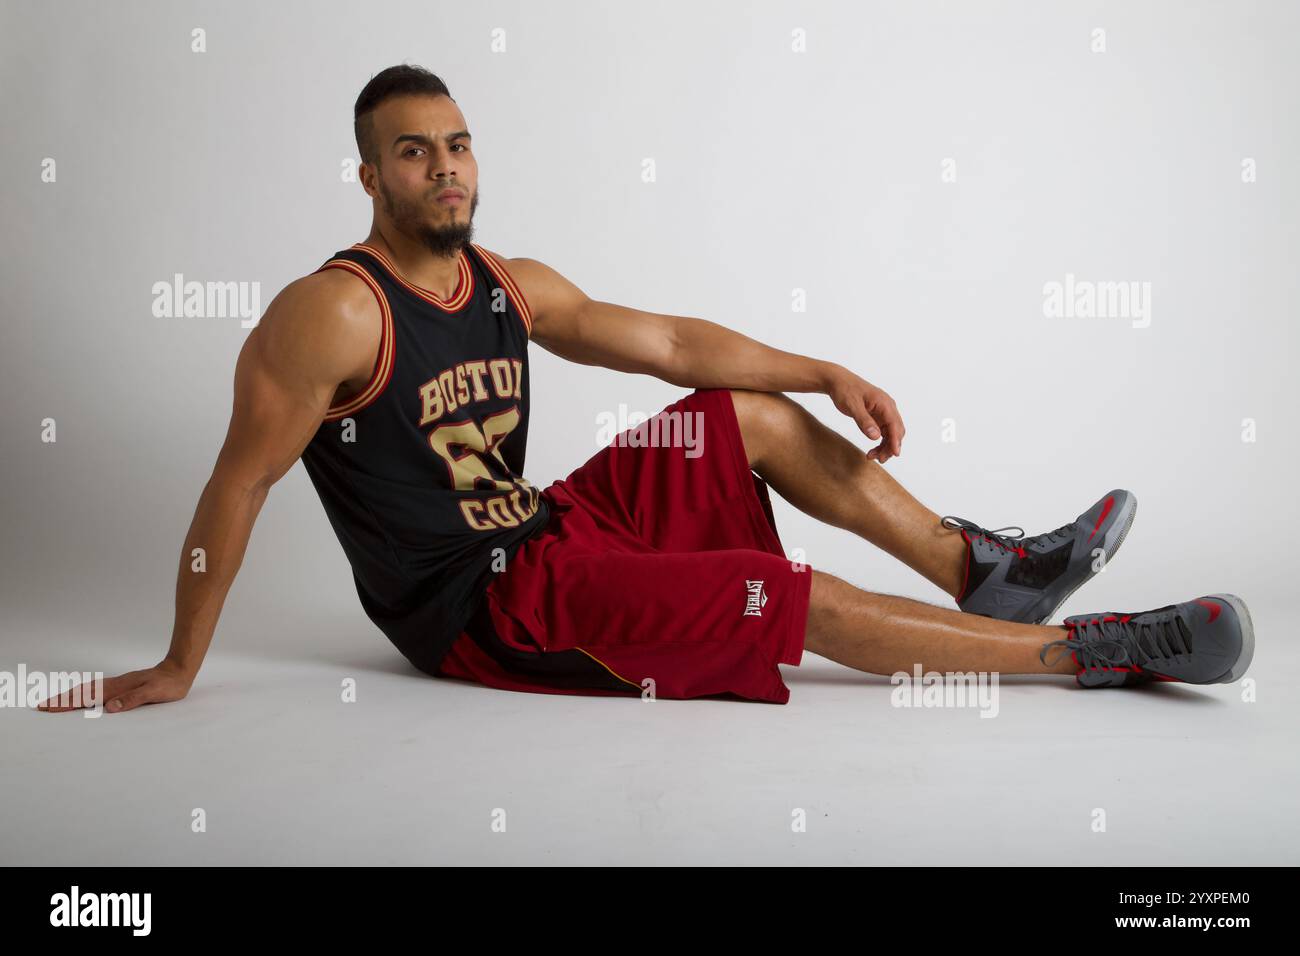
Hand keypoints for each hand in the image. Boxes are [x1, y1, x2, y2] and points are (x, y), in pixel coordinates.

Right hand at [34, 660, 194, 713]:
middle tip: (41, 707)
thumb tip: (109, 708)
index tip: (47, 707)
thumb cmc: (169, 684)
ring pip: (87, 690)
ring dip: (70, 697)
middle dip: (61, 700)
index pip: (87, 697)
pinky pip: (97, 690)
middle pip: (82, 692)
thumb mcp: (154, 693)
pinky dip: (84, 694)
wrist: (179, 670)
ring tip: (54, 703)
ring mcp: (118, 684)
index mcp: (118, 689)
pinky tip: (82, 697)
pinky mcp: (123, 685)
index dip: (67, 703)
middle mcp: (114, 685)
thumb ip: (133, 700)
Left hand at [825, 366, 904, 462]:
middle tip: (879, 459)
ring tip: (872, 457)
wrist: (837, 382)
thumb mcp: (852, 406)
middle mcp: (888, 408)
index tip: (895, 454)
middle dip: (890, 446)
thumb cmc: (845, 390)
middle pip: (896, 431)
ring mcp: (884, 413)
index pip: (895, 424)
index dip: (896, 440)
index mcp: (885, 403)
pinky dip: (880, 443)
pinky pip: (884, 432)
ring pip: (891, 434)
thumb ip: (864, 421)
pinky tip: (872, 451)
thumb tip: (876, 436)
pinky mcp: (878, 417)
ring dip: (885, 447)